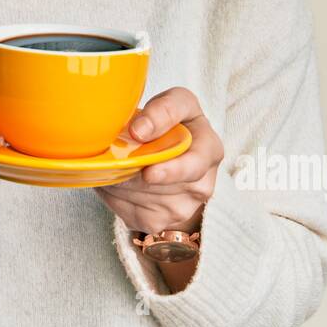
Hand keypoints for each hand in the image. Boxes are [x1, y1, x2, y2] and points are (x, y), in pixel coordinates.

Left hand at [93, 87, 223, 234]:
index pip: (194, 165)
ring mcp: (182, 209)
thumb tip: (139, 131)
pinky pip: (129, 211)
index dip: (170, 170)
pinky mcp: (159, 223)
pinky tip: (118, 179)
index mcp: (210, 151)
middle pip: (161, 185)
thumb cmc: (175, 124)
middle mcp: (202, 186)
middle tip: (116, 159)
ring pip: (140, 198)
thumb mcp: (177, 103)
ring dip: (121, 180)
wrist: (171, 153)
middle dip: (134, 171)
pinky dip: (115, 194)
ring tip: (116, 161)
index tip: (148, 171)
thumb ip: (164, 109)